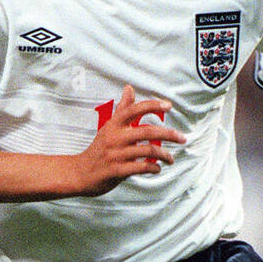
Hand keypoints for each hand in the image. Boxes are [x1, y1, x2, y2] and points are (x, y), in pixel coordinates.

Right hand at [70, 85, 185, 195]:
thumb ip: (122, 109)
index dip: (153, 105)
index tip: (169, 105)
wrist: (80, 173)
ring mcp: (116, 155)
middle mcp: (115, 138)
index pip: (135, 110)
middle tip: (182, 138)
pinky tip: (157, 168)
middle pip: (147, 132)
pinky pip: (140, 168)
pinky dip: (153, 168)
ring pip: (147, 151)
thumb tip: (129, 88)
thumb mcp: (108, 127)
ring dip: (164, 155)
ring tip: (171, 159)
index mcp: (114, 125)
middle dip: (169, 134)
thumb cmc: (98, 149)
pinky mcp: (116, 171)